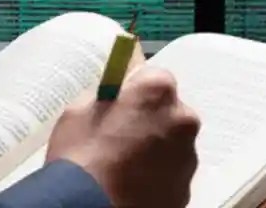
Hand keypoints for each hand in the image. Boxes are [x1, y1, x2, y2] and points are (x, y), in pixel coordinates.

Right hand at [46, 67, 200, 207]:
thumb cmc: (80, 158)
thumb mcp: (78, 112)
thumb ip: (106, 98)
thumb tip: (115, 99)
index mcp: (157, 91)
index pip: (152, 77)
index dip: (135, 91)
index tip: (122, 103)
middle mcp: (182, 118)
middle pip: (168, 111)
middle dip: (149, 121)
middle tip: (121, 138)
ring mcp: (188, 156)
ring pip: (172, 145)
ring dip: (155, 150)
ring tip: (124, 168)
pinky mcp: (186, 189)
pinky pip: (171, 175)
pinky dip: (157, 178)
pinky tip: (132, 185)